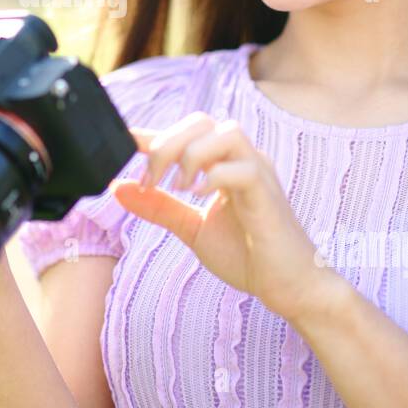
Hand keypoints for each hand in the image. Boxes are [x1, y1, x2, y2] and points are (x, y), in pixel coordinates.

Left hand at [110, 112, 343, 322]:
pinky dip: (215, 177)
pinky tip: (197, 196)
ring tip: (177, 186)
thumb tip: (119, 189)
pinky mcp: (268, 194)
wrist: (288, 286)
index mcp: (224, 163)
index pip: (185, 133)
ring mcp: (259, 173)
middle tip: (151, 180)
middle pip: (203, 121)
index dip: (151, 134)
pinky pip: (245, 168)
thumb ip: (159, 207)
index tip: (122, 144)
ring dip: (192, 154)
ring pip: (227, 132)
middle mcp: (243, 159)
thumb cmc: (247, 255)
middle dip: (168, 143)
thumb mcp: (192, 228)